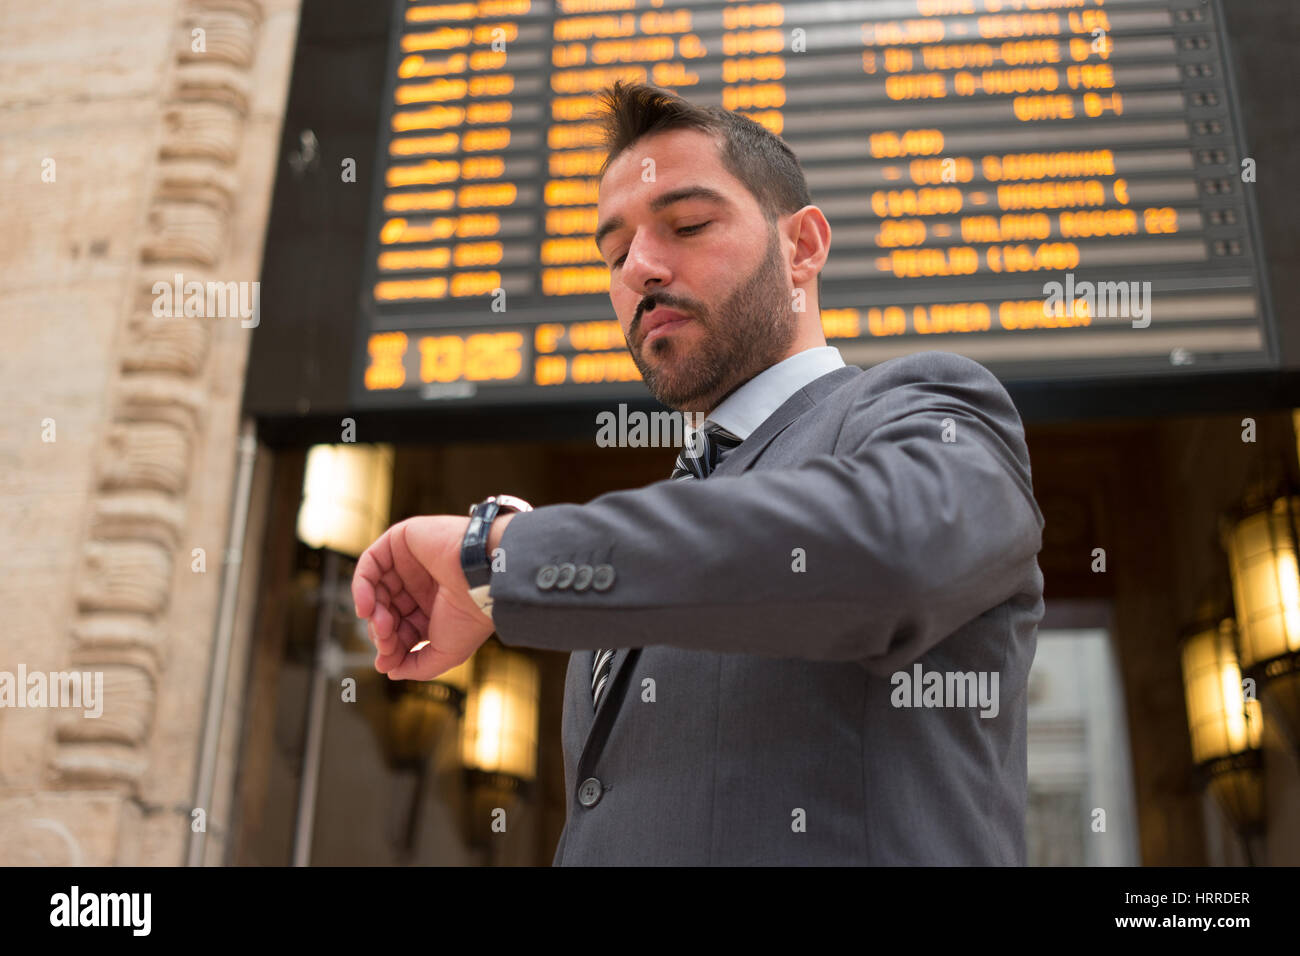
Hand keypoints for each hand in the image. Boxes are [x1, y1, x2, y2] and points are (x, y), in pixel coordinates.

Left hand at [351, 515, 492, 680]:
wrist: (485, 579)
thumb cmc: (472, 615)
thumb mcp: (446, 654)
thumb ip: (417, 666)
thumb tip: (390, 670)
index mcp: (435, 608)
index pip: (401, 629)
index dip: (390, 647)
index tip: (387, 662)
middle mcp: (421, 584)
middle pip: (386, 610)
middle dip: (381, 631)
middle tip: (387, 643)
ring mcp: (411, 561)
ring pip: (376, 588)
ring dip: (372, 612)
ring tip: (381, 626)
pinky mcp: (402, 540)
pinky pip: (370, 563)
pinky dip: (361, 587)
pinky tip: (366, 607)